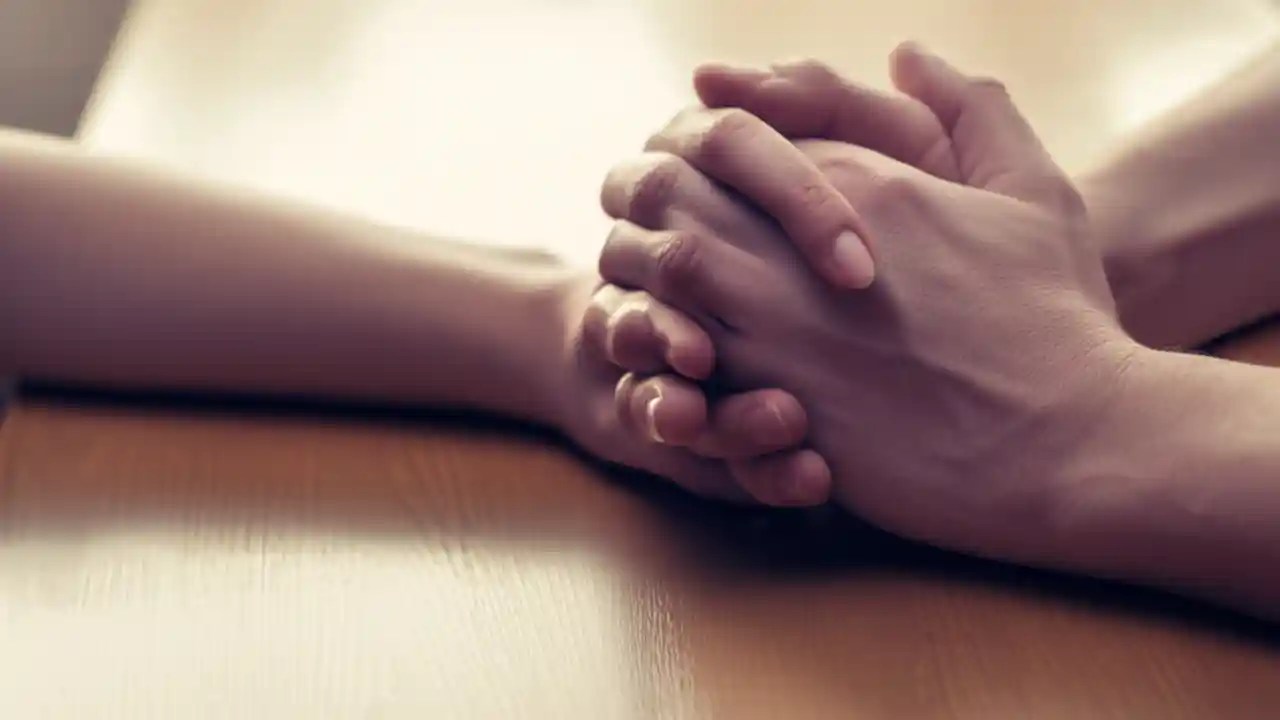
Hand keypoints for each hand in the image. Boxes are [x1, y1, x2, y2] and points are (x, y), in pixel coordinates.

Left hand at [598, 47, 1140, 559]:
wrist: (1071, 445)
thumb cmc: (1057, 321)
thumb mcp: (1035, 193)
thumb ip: (974, 112)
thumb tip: (912, 54)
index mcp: (856, 184)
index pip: (736, 135)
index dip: (706, 154)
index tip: (702, 182)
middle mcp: (799, 245)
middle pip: (675, 187)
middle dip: (651, 202)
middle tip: (652, 231)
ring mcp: (777, 325)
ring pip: (658, 268)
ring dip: (643, 275)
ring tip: (655, 297)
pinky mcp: (769, 405)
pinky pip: (671, 361)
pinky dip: (657, 354)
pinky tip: (671, 366)